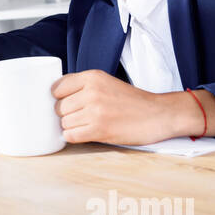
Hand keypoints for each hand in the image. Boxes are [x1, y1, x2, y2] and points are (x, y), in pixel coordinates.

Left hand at [52, 70, 190, 145]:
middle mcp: (91, 92)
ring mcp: (94, 111)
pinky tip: (87, 133)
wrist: (159, 114)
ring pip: (64, 123)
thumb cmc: (133, 101)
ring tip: (90, 124)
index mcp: (92, 77)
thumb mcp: (107, 82)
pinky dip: (75, 137)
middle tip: (84, 116)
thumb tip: (55, 96)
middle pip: (58, 108)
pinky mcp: (99, 129)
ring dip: (73, 127)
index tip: (69, 103)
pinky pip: (70, 135)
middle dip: (68, 114)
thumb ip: (83, 86)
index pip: (56, 88)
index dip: (60, 98)